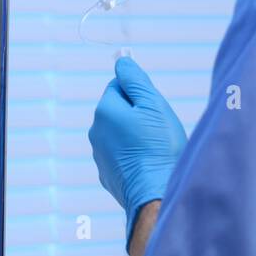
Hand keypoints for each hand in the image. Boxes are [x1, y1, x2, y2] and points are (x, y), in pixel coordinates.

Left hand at [89, 56, 186, 242]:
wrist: (155, 194)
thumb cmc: (158, 147)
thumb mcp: (152, 104)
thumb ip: (135, 80)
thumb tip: (121, 61)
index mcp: (105, 111)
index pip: (118, 85)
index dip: (139, 93)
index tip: (153, 107)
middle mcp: (96, 132)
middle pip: (118, 110)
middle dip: (137, 114)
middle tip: (156, 128)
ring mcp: (99, 155)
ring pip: (119, 133)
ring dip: (134, 135)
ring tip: (154, 148)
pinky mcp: (107, 175)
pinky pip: (121, 155)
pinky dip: (132, 155)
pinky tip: (147, 163)